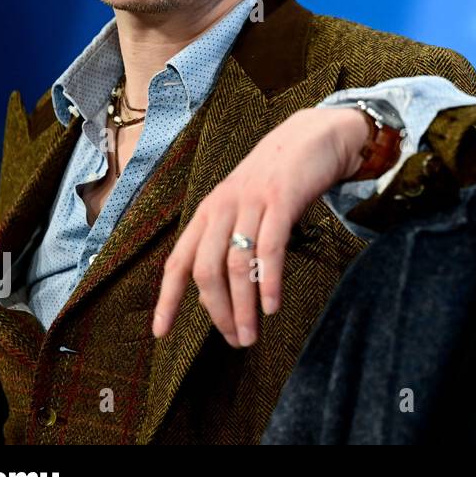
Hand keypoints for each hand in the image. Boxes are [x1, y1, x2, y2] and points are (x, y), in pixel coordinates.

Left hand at [152, 107, 370, 346]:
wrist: (315, 135)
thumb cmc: (280, 178)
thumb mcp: (246, 207)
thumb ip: (231, 243)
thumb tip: (221, 296)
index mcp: (208, 211)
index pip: (179, 262)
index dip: (168, 299)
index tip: (161, 333)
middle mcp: (223, 207)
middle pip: (208, 270)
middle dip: (218, 312)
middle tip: (235, 341)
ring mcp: (252, 202)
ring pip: (237, 264)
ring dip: (243, 306)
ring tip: (251, 335)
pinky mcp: (282, 199)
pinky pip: (270, 247)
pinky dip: (268, 281)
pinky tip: (271, 306)